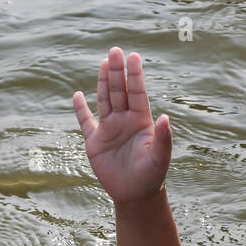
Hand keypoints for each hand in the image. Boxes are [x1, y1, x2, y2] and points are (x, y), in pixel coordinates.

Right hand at [72, 46, 172, 204]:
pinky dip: (80, 110)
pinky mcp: (95, 141)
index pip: (137, 93)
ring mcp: (109, 129)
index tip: (133, 56)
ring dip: (104, 82)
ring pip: (105, 100)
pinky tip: (77, 96)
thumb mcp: (160, 158)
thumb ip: (164, 138)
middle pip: (119, 91)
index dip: (135, 75)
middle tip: (115, 50)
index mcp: (141, 121)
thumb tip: (167, 118)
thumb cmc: (152, 176)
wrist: (135, 195)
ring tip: (105, 63)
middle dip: (117, 72)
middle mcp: (125, 121)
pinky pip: (85, 122)